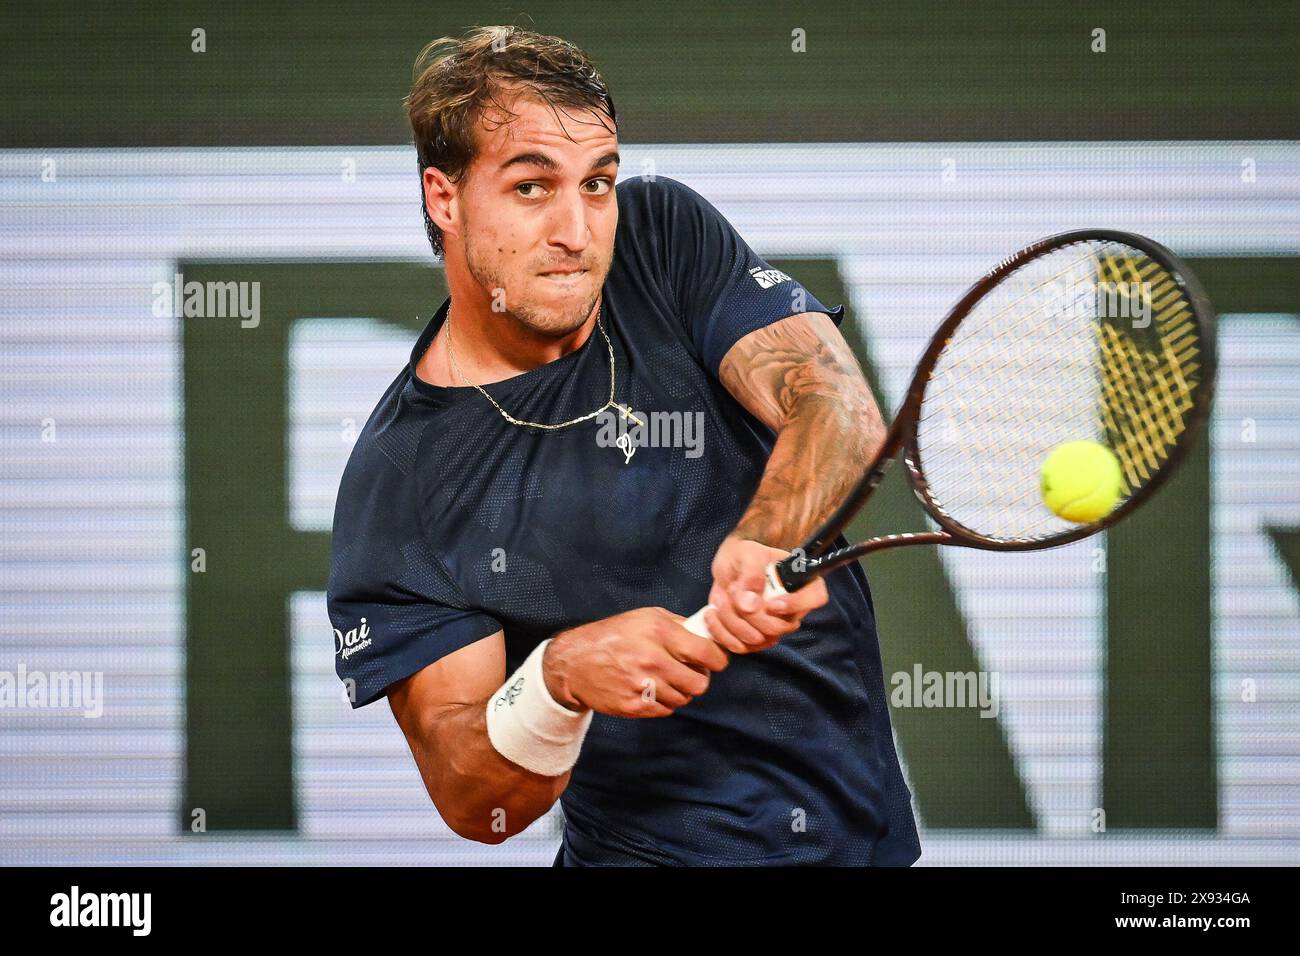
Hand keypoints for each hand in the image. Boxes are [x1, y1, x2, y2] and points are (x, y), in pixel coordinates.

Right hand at [543, 607, 729, 717]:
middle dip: (698, 679)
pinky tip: (650, 689)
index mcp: (658, 632)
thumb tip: (708, 635)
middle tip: (689, 672)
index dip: (718, 659)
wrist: (574, 662)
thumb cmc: (614, 636)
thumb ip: (679, 625)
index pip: (708, 653)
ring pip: (683, 699)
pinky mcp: (633, 706)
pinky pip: (665, 710)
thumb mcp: (645, 617)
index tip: (715, 660)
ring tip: (665, 680)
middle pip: (699, 683)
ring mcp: (641, 685)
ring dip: (680, 692)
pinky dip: (663, 703)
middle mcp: (651, 659)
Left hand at [701, 535, 829, 652]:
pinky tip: (712, 614)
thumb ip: (751, 574)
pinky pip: (741, 647)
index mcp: (800, 582)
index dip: (797, 604)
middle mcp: (793, 609)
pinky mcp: (756, 639)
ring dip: (732, 621)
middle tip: (730, 592)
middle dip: (749, 614)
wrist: (729, 567)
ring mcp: (775, 627)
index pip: (816, 597)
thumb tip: (750, 605)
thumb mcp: (745, 553)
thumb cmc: (743, 555)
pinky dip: (722, 633)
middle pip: (779, 626)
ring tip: (719, 598)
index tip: (771, 603)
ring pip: (758, 639)